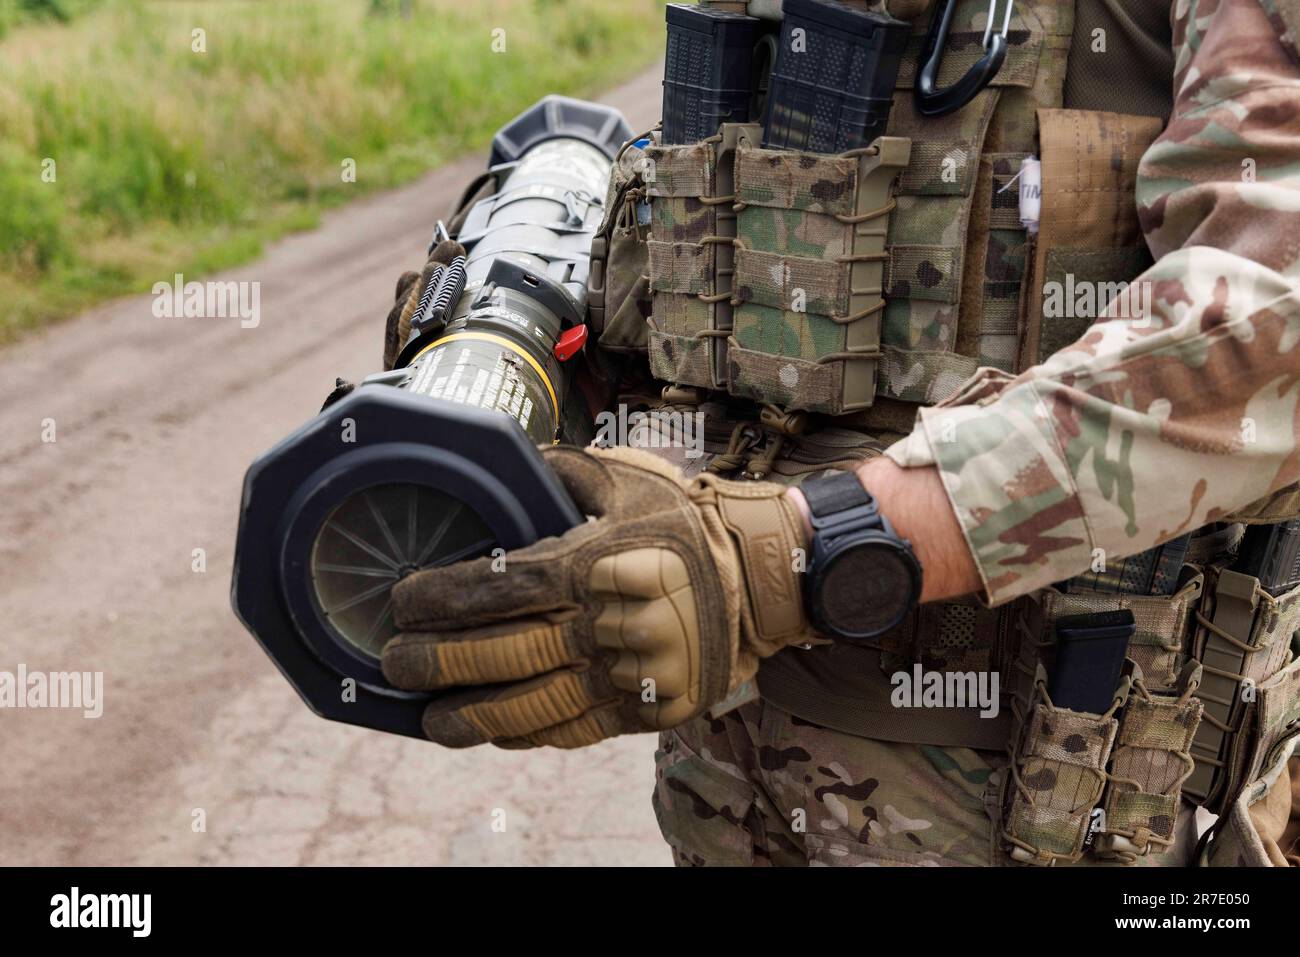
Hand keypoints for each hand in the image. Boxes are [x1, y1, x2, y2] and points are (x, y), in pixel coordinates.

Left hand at [380, 445, 810, 748]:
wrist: (764, 580)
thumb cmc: (691, 521)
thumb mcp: (632, 478)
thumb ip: (566, 471)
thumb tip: (511, 461)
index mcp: (595, 563)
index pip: (504, 585)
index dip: (446, 597)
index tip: (404, 602)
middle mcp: (604, 623)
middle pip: (506, 650)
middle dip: (441, 660)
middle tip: (394, 662)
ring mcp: (624, 672)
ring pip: (534, 704)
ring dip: (473, 714)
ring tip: (430, 719)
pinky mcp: (644, 708)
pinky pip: (574, 730)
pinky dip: (528, 733)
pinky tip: (491, 732)